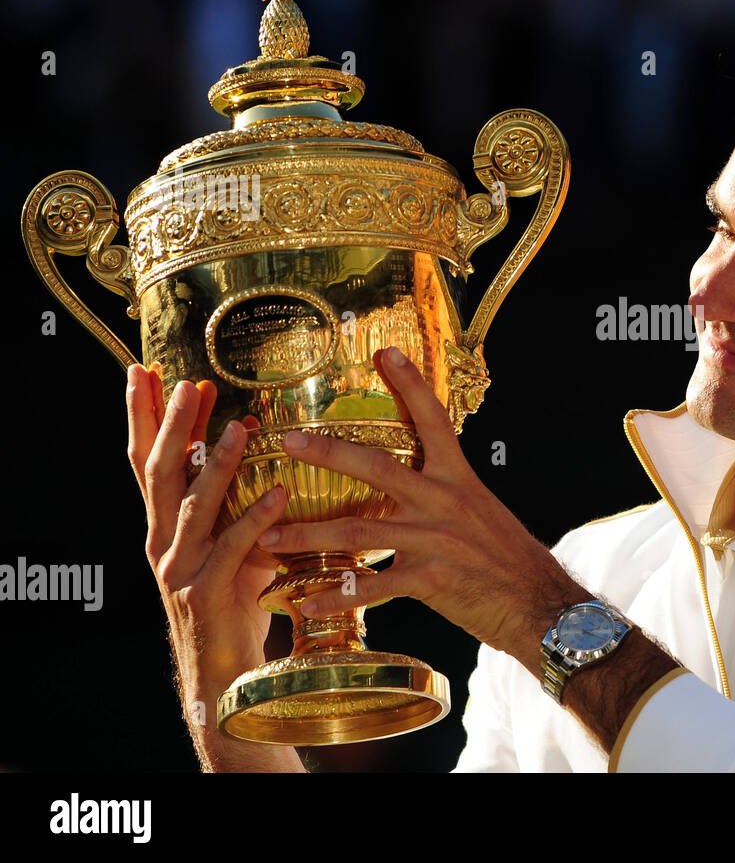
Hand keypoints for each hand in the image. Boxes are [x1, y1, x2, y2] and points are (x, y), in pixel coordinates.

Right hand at [126, 365, 285, 727]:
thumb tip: (246, 432)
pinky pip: (235, 549)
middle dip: (170, 426)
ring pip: (194, 506)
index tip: (143, 372)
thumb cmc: (230, 600)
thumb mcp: (225, 538)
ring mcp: (181, 568)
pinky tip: (280, 493)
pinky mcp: (208, 593)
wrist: (223, 673)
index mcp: (163, 526)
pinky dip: (256, 519)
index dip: (142, 417)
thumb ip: (229, 493)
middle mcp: (163, 543)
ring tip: (237, 427)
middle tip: (183, 384)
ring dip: (216, 465)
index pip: (145, 461)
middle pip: (160, 474)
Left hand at [258, 347, 585, 666]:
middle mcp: (444, 502)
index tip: (386, 354)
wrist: (540, 602)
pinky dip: (337, 596)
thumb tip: (413, 481)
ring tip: (270, 537)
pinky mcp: (430, 580)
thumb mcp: (481, 509)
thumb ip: (444, 493)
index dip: (411, 386)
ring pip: (360, 531)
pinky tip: (307, 600)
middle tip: (288, 440)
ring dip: (310, 535)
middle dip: (328, 453)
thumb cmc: (509, 557)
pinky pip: (373, 587)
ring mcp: (435, 540)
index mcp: (459, 478)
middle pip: (378, 469)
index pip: (433, 421)